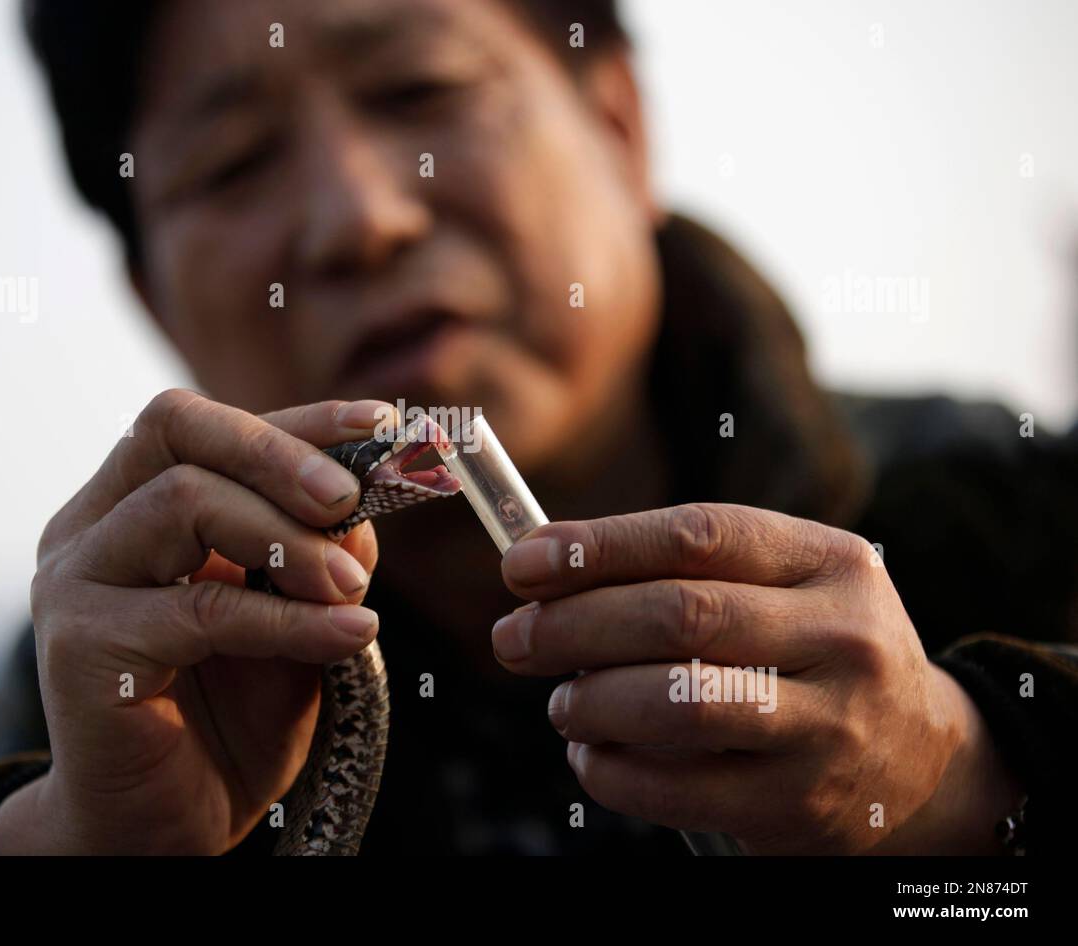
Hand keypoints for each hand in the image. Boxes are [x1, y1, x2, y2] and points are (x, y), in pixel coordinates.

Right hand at [0, 390, 391, 853]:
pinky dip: (288, 619)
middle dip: (280, 452)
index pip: (208, 425)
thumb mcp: (294, 624)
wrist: (160, 828)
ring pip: (182, 501)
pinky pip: (201, 608)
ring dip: (287, 537)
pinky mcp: (83, 646)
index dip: (298, 419)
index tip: (381, 422)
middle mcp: (93, 527)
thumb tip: (363, 513)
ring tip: (351, 586)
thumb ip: (320, 563)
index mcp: (134, 505)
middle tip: (350, 499)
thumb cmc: (227, 720)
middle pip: (175, 428)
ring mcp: (76, 581)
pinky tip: (349, 633)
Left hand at [493, 503, 1020, 853]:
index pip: (698, 534)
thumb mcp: (783, 589)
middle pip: (680, 615)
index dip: (598, 546)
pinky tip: (591, 756)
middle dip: (573, 625)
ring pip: (679, 702)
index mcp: (829, 560)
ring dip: (591, 701)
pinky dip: (612, 772)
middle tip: (512, 639)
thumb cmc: (811, 654)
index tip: (520, 563)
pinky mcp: (804, 804)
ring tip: (561, 704)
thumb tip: (542, 566)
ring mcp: (832, 724)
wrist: (920, 763)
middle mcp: (842, 635)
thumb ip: (682, 571)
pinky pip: (679, 788)